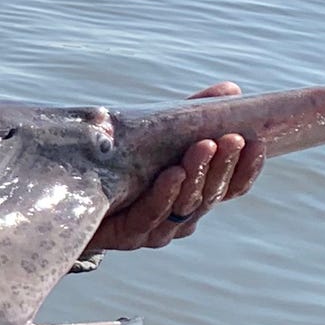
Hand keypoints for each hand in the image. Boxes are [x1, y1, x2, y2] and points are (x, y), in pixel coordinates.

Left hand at [86, 82, 265, 254]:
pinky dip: (163, 196)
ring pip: (184, 207)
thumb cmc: (120, 165)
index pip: (231, 187)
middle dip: (223, 166)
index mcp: (194, 196)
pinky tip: (171, 174)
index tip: (257, 142)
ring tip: (203, 147)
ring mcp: (155, 230)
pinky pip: (148, 217)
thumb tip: (232, 89)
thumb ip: (191, 115)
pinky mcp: (125, 236)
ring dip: (196, 176)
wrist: (67, 197)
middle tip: (230, 139)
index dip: (247, 168)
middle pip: (210, 196)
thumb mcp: (157, 136)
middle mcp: (180, 218)